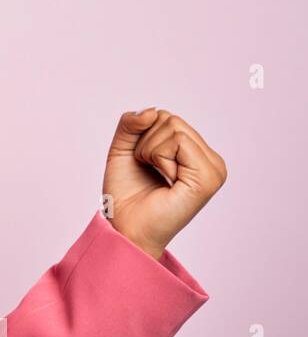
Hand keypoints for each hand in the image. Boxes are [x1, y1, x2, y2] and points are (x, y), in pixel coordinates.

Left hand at [102, 107, 226, 258]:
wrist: (125, 227)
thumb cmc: (125, 194)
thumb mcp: (122, 149)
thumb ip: (131, 124)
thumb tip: (153, 110)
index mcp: (197, 154)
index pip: (167, 117)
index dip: (143, 136)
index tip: (143, 163)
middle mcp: (210, 160)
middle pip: (170, 119)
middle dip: (145, 142)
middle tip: (148, 170)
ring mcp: (213, 169)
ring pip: (173, 127)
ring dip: (150, 150)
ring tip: (156, 175)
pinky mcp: (208, 177)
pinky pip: (178, 141)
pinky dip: (158, 156)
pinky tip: (165, 180)